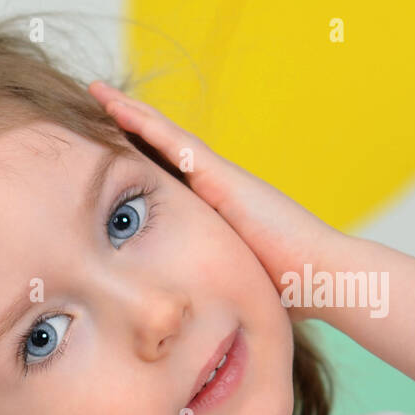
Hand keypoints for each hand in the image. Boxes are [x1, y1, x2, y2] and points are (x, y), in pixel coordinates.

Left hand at [88, 81, 349, 320]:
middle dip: (128, 126)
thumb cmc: (285, 293)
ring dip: (130, 114)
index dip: (135, 160)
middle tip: (93, 104)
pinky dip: (146, 125)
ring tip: (97, 94)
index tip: (102, 153)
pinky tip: (118, 110)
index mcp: (211, 211)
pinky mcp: (222, 178)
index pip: (164, 178)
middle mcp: (213, 187)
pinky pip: (176, 143)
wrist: (321, 280)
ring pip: (165, 136)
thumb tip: (188, 321)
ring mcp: (219, 178)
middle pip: (161, 149)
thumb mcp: (229, 286)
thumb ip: (207, 288)